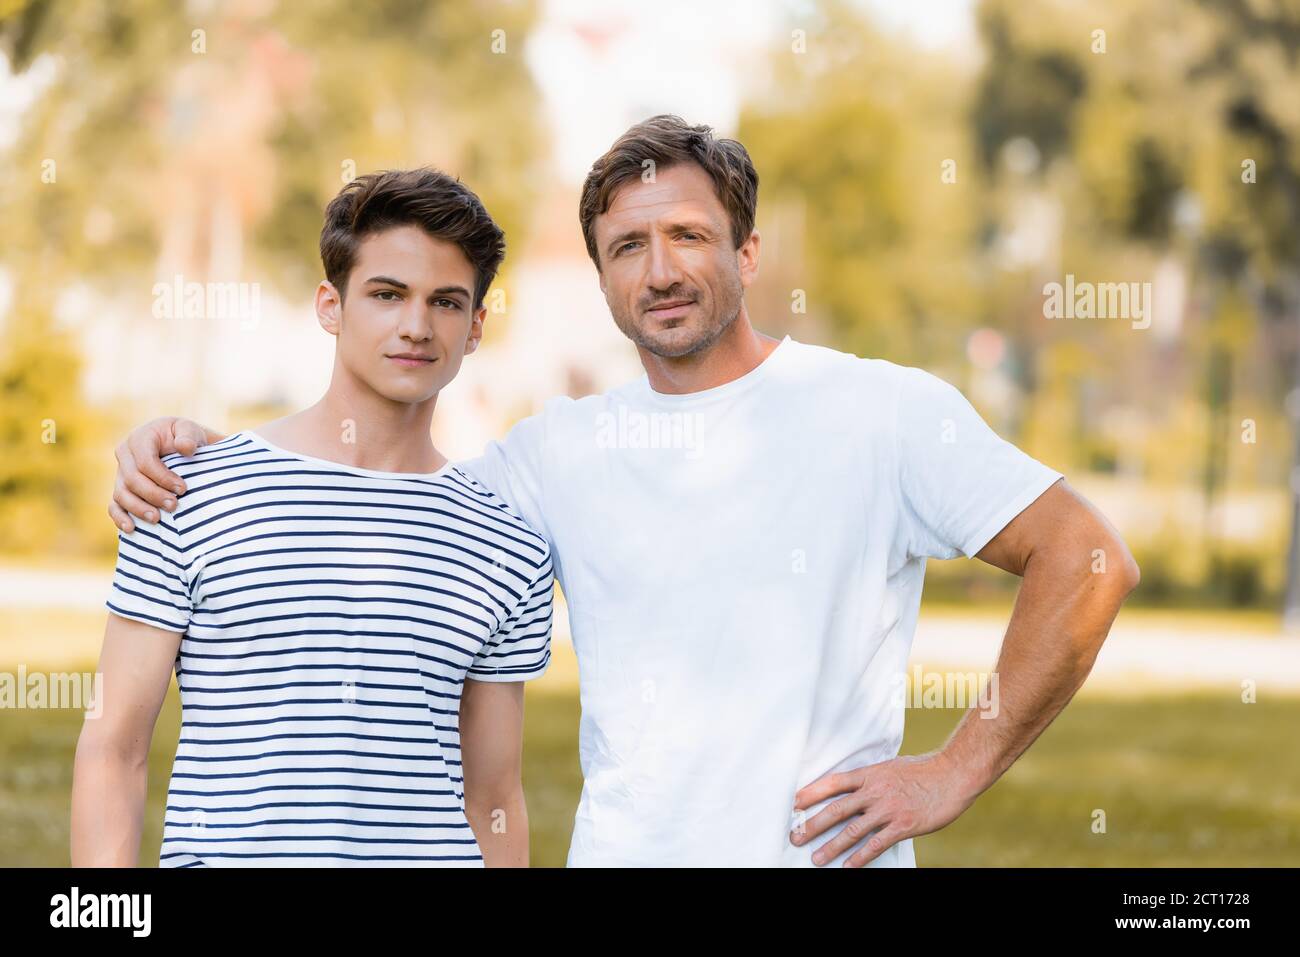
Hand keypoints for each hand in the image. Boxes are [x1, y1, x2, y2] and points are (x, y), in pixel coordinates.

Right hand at [109, 417, 224, 532]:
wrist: (183, 448)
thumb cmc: (187, 439)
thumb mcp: (191, 431)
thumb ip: (188, 436)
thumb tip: (185, 447)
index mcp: (140, 438)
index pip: (145, 461)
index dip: (162, 477)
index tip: (183, 489)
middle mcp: (125, 455)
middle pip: (132, 479)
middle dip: (153, 495)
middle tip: (174, 506)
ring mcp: (120, 473)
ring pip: (121, 494)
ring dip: (138, 508)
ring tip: (157, 519)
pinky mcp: (121, 489)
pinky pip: (114, 505)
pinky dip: (120, 517)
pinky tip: (131, 528)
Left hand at [789, 751, 977, 866]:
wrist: (953, 774)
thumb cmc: (923, 770)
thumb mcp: (890, 766)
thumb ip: (871, 778)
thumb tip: (853, 785)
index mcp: (870, 774)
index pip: (833, 783)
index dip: (811, 793)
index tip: (793, 804)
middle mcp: (874, 791)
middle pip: (836, 809)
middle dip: (813, 825)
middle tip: (795, 836)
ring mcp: (888, 809)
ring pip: (852, 830)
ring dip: (832, 846)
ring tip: (816, 858)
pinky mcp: (903, 826)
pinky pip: (876, 844)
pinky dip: (860, 857)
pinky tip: (848, 867)